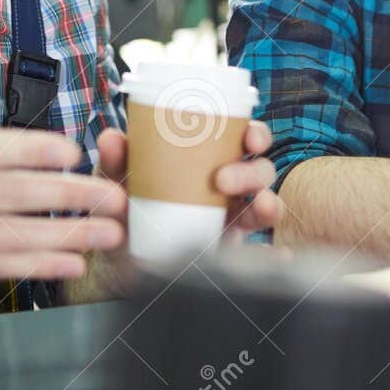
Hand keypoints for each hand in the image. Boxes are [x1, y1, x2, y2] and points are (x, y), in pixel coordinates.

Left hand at [93, 119, 282, 243]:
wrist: (119, 254)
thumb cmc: (126, 205)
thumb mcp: (117, 181)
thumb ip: (115, 161)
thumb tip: (111, 138)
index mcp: (208, 159)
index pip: (244, 139)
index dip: (256, 135)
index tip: (250, 139)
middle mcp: (227, 185)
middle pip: (260, 171)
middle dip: (252, 171)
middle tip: (222, 180)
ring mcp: (231, 218)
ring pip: (266, 206)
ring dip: (269, 204)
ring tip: (258, 208)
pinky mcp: (229, 248)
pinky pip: (261, 250)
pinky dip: (273, 252)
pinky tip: (278, 254)